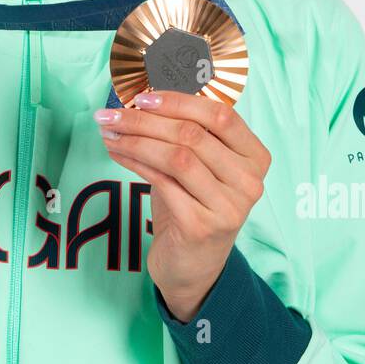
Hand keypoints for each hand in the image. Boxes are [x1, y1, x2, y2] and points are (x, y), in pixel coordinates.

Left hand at [93, 90, 271, 322]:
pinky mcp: (202, 226)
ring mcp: (228, 206)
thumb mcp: (200, 166)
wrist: (194, 266)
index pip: (220, 115)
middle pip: (192, 134)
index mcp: (256, 157)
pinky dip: (134, 162)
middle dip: (144, 120)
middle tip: (111, 115)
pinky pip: (162, 182)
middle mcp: (249, 182)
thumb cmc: (193, 205)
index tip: (142, 97)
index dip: (179, 101)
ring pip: (176, 156)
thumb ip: (186, 133)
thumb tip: (143, 98)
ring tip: (109, 133)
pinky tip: (117, 154)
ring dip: (135, 140)